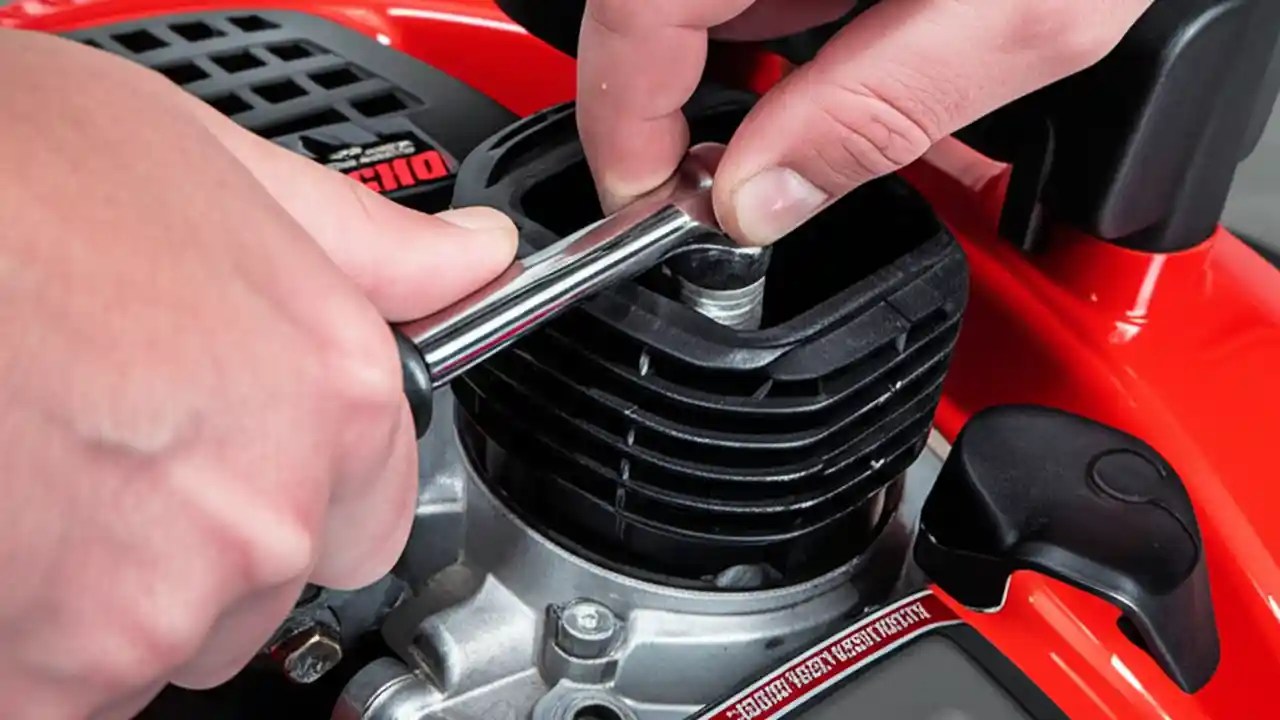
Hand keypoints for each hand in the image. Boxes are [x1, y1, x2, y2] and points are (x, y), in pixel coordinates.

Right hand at [0, 30, 515, 717]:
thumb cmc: (14, 181)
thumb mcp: (216, 168)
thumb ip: (364, 249)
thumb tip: (473, 255)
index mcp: (335, 397)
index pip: (373, 515)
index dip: (302, 486)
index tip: (234, 455)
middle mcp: (267, 516)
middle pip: (267, 587)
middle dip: (199, 540)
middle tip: (106, 443)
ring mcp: (155, 606)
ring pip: (160, 645)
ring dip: (104, 593)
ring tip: (37, 473)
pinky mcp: (47, 674)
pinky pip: (67, 693)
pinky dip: (30, 645)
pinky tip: (8, 530)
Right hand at [577, 0, 1152, 245]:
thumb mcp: (1019, 13)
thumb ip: (877, 110)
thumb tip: (759, 198)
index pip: (637, 15)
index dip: (624, 122)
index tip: (648, 202)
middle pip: (672, 15)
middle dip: (694, 115)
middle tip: (738, 200)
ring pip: (729, 6)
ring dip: (768, 86)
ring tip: (827, 151)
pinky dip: (815, 44)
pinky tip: (874, 81)